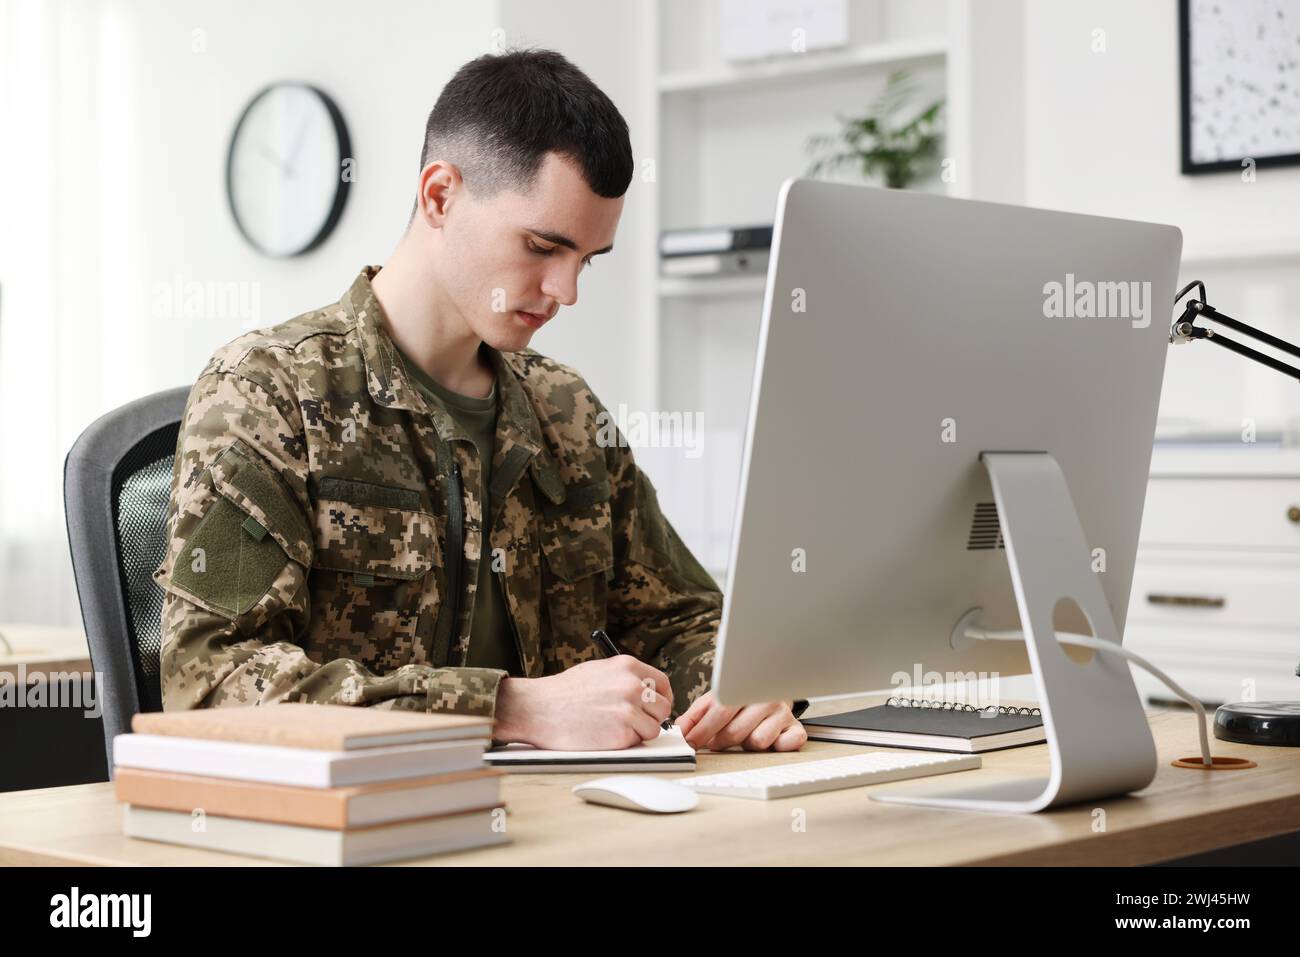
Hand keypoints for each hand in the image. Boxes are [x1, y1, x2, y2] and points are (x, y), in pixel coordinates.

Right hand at [493, 655, 671, 750]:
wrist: (538, 708)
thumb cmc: (563, 692)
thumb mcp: (599, 671)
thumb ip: (624, 678)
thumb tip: (646, 691)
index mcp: (627, 666)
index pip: (662, 683)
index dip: (662, 697)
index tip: (657, 706)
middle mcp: (632, 685)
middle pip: (663, 707)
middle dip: (652, 717)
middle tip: (635, 722)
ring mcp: (629, 710)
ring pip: (655, 727)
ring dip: (640, 731)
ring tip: (615, 728)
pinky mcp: (622, 733)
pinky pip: (639, 741)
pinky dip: (628, 742)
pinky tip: (607, 735)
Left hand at [675, 691, 806, 751]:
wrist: (772, 687)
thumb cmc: (741, 697)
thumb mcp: (715, 700)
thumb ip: (696, 715)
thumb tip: (680, 729)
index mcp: (744, 686)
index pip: (720, 711)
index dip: (703, 730)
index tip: (692, 742)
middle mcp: (765, 697)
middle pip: (736, 731)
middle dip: (720, 741)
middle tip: (717, 741)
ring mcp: (782, 712)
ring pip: (757, 741)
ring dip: (747, 744)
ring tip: (747, 733)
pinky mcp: (795, 727)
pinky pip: (787, 744)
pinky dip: (778, 746)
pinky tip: (772, 740)